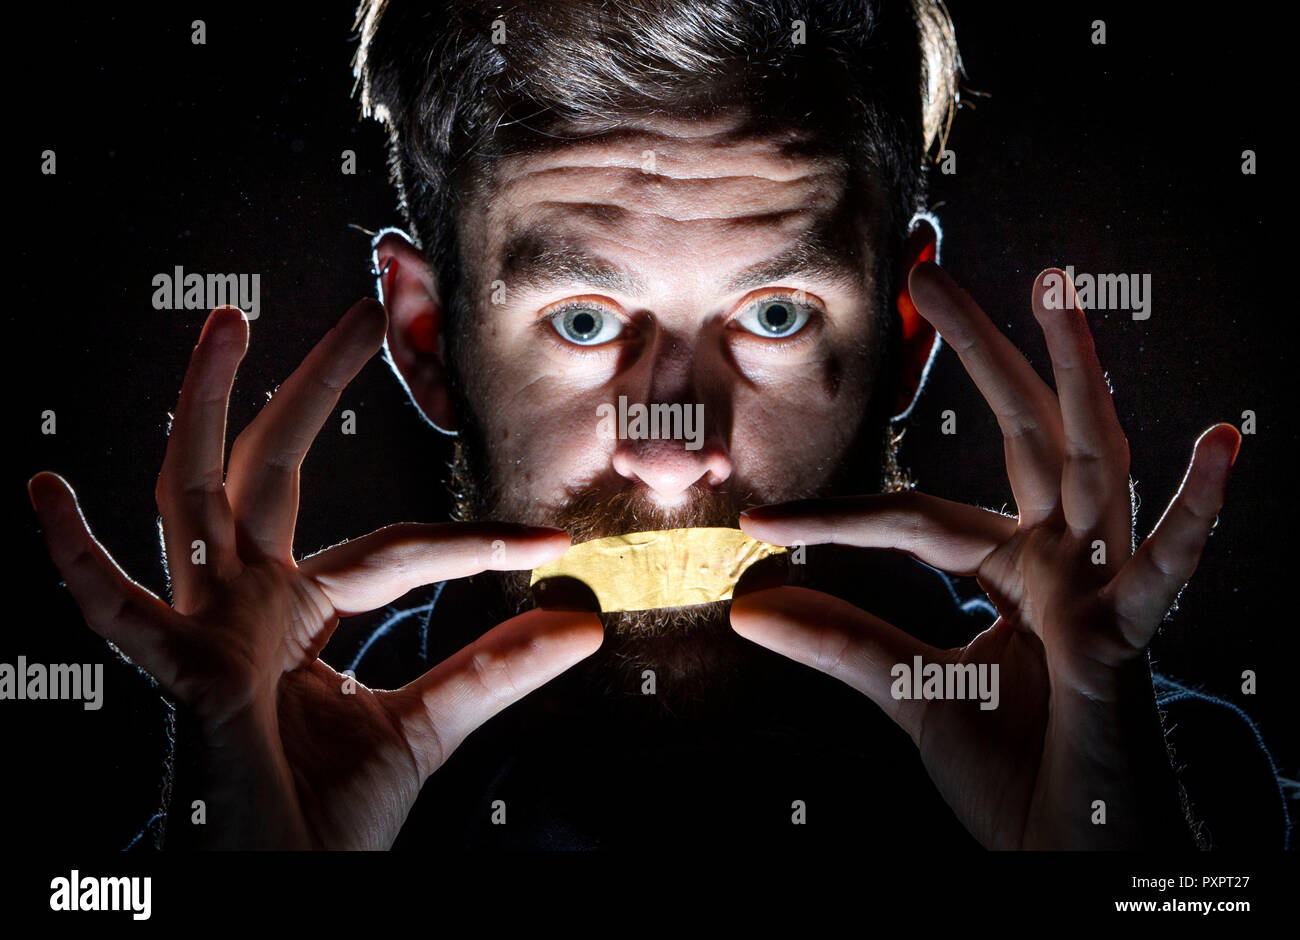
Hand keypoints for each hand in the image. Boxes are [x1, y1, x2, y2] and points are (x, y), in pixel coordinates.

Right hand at [29, 301, 602, 848]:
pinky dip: (75, 557)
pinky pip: (114, 612)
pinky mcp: (183, 675)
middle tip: (362, 310)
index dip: (472, 544)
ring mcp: (208, 630)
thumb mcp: (427, 726)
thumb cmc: (332, 816)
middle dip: (310, 387)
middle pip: (272, 472)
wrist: (286, 885)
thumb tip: (581, 618)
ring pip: (193, 496)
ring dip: (200, 409)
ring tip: (227, 326)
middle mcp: (248, 606)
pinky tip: (46, 490)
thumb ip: (494, 668)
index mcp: (301, 615)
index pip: (392, 549)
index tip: (549, 541)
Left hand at [732, 263, 1238, 848]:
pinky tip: (1220, 441)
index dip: (837, 515)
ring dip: (1078, 376)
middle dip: (985, 351)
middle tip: (930, 273)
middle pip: (1023, 435)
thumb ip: (840, 640)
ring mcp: (1103, 590)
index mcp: (1015, 568)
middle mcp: (1065, 561)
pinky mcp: (1129, 642)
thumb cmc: (1010, 770)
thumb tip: (746, 603)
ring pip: (1091, 464)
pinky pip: (1170, 571)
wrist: (1063, 852)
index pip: (916, 515)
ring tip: (1060, 288)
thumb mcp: (910, 689)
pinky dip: (1197, 512)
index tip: (755, 518)